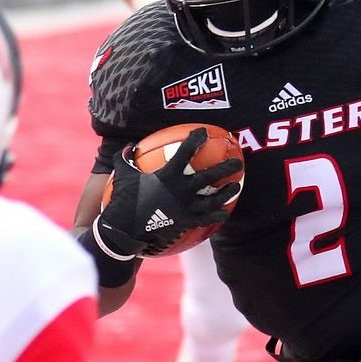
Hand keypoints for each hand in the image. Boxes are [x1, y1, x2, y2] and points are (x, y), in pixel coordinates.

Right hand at [92, 128, 240, 258]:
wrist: (125, 229)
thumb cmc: (123, 200)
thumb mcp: (122, 174)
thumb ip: (126, 158)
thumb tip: (130, 147)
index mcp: (168, 175)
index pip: (186, 151)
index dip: (196, 139)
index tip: (203, 132)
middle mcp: (181, 189)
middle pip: (210, 176)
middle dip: (226, 167)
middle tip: (238, 162)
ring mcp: (186, 207)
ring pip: (214, 199)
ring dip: (227, 192)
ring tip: (236, 186)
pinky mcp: (186, 222)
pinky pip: (207, 219)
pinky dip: (218, 216)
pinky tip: (225, 213)